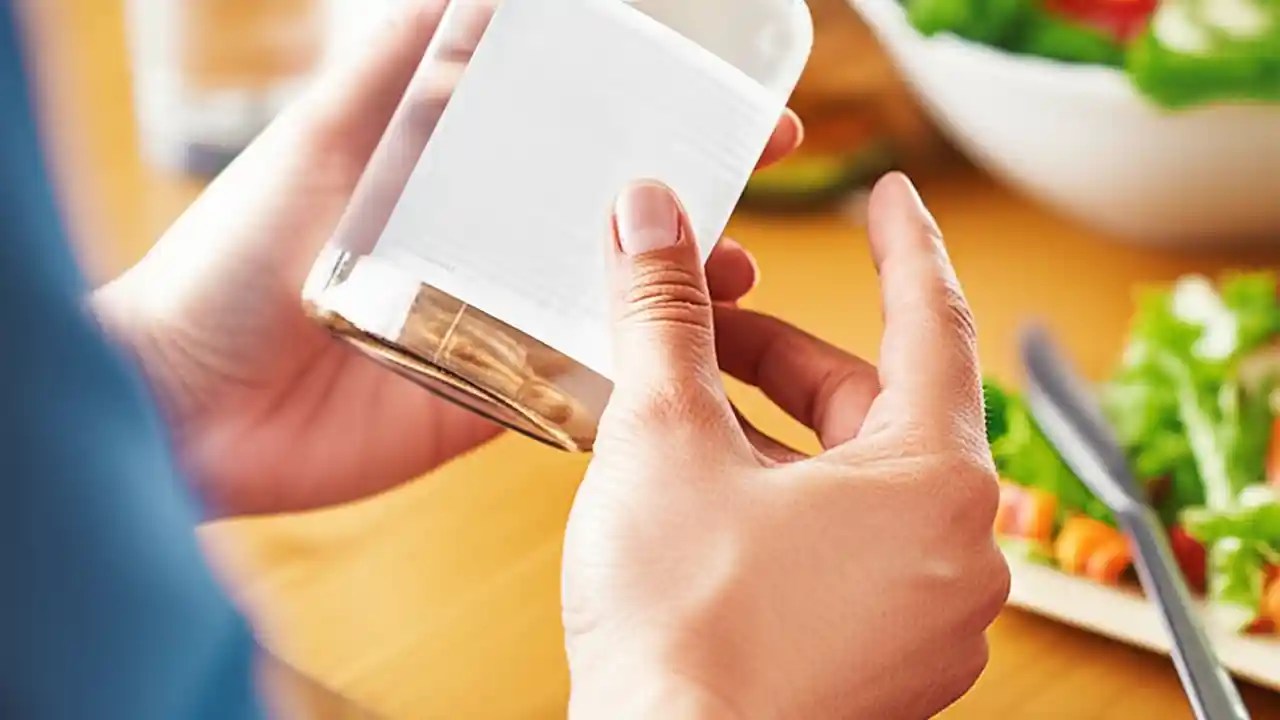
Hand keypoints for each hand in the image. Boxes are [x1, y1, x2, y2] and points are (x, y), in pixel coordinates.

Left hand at [93, 0, 802, 516]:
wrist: (187, 406)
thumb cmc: (232, 259)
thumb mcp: (320, 135)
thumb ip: (398, 59)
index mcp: (451, 176)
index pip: (570, 130)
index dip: (646, 105)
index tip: (718, 90)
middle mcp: (482, 247)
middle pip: (605, 213)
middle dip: (688, 189)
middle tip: (762, 164)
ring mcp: (493, 326)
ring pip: (610, 298)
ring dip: (682, 283)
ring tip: (741, 268)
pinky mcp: (491, 403)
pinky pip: (579, 384)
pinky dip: (638, 369)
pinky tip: (689, 353)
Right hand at [562, 173, 1009, 718]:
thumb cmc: (683, 632)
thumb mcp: (664, 440)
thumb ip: (667, 315)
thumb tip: (651, 219)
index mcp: (935, 486)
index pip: (933, 323)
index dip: (902, 245)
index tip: (889, 199)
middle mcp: (954, 556)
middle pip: (875, 407)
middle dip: (781, 356)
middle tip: (705, 326)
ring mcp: (923, 620)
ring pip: (855, 481)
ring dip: (773, 432)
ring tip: (686, 414)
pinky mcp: (882, 663)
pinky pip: (850, 547)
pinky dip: (789, 502)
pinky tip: (711, 496)